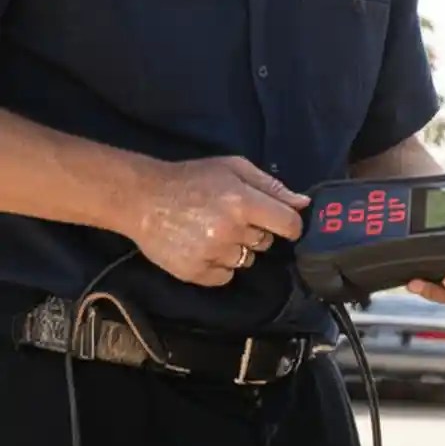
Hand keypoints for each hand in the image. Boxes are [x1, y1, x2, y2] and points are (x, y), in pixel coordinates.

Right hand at [128, 156, 309, 285]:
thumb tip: (303, 203)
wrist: (141, 199)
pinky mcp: (194, 272)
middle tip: (230, 217)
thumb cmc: (191, 179)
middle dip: (255, 231)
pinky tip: (203, 246)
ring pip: (247, 260)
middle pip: (266, 243)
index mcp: (242, 202)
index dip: (290, 225)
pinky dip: (219, 265)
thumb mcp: (233, 168)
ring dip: (237, 249)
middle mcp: (229, 230)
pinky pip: (226, 276)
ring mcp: (211, 253)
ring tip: (212, 231)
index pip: (288, 224)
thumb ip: (271, 186)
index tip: (282, 224)